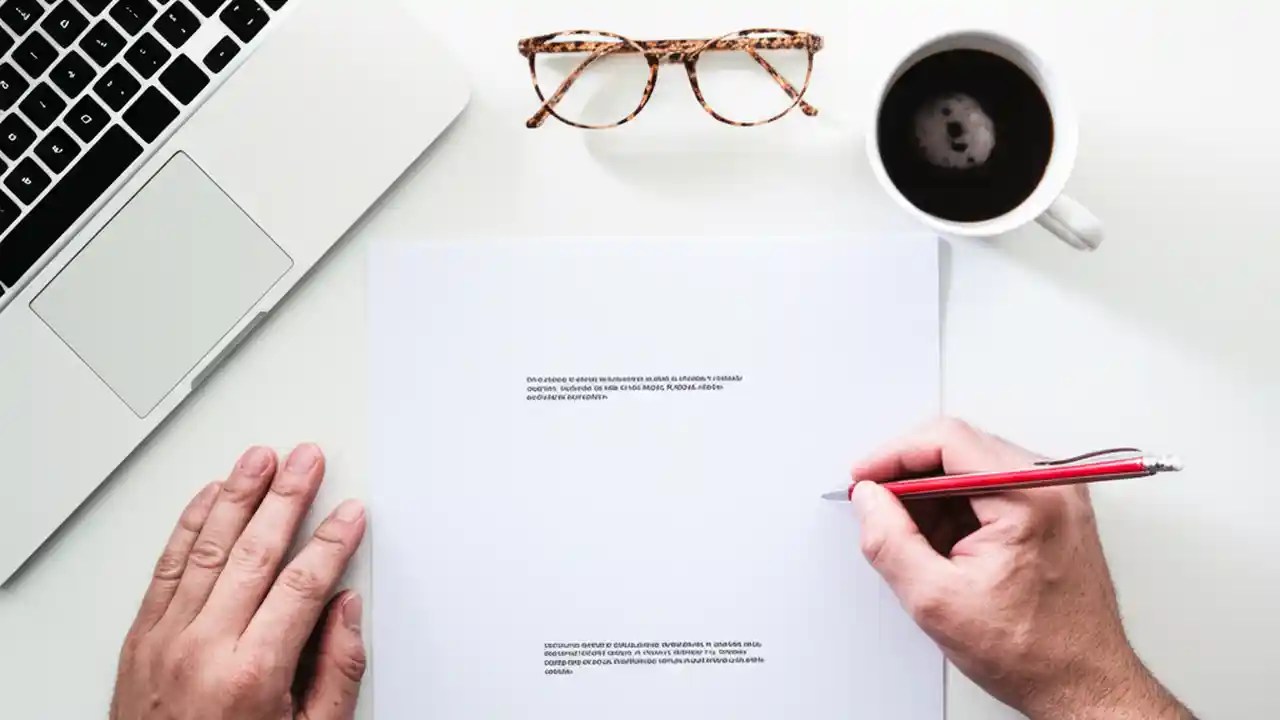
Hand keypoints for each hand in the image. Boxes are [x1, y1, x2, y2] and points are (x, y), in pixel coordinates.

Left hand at [111, 444, 367, 719]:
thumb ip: (336, 672)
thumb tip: (346, 612)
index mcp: (253, 674)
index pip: (303, 583)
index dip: (332, 541)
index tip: (351, 514)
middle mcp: (204, 648)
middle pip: (256, 551)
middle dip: (289, 496)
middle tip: (308, 460)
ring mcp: (165, 640)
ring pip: (208, 547)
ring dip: (239, 495)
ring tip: (261, 459)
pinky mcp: (139, 639)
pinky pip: (166, 567)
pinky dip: (188, 525)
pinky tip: (210, 497)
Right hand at [851, 419, 1192, 719]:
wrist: (1083, 683)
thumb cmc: (1034, 652)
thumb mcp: (936, 600)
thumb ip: (890, 541)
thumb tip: (868, 499)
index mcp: (1030, 496)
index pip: (947, 440)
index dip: (893, 454)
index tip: (864, 477)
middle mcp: (1052, 484)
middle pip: (959, 446)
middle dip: (908, 475)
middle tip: (877, 505)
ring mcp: (1057, 494)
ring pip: (971, 466)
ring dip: (931, 494)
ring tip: (914, 539)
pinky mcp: (1053, 509)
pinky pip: (990, 487)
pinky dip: (956, 507)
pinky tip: (943, 544)